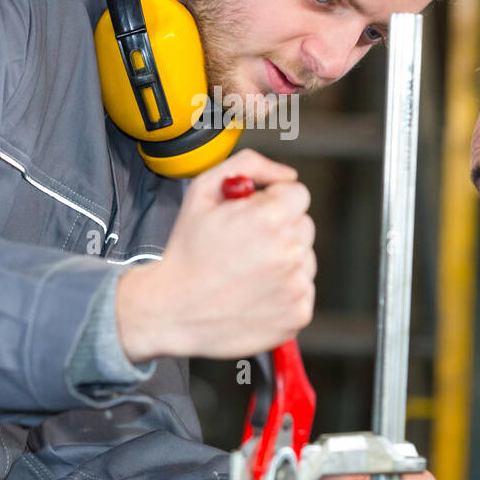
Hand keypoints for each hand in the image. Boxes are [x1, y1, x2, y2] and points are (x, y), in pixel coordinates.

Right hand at [115, 149, 316, 361]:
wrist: (174, 310)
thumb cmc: (186, 251)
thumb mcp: (203, 190)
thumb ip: (249, 165)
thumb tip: (288, 175)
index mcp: (270, 218)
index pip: (298, 194)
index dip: (274, 201)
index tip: (254, 215)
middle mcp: (290, 252)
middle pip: (303, 226)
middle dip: (280, 229)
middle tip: (246, 244)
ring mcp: (297, 286)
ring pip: (305, 259)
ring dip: (285, 260)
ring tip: (247, 271)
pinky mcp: (298, 314)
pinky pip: (303, 291)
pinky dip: (284, 291)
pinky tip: (255, 292)